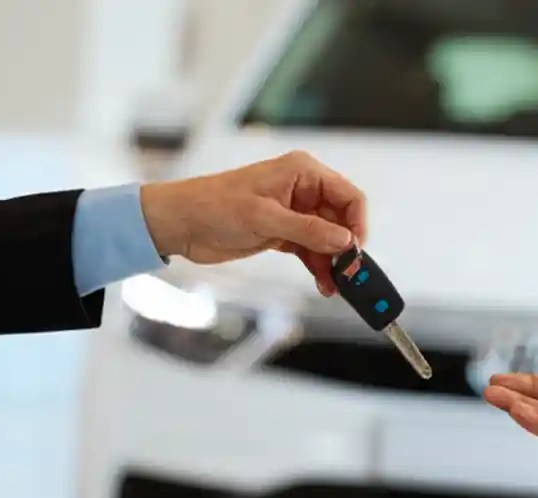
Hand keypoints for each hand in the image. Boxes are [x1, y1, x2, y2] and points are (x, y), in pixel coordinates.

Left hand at [139, 150, 365, 295]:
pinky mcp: (282, 233)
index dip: (357, 224)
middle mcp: (302, 189)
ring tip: (334, 285)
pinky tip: (323, 282)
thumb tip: (344, 241)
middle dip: (345, 248)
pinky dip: (318, 266)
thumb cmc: (214, 206)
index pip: (348, 195)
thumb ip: (309, 230)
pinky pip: (311, 250)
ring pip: (327, 239)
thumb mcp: (265, 219)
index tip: (356, 251)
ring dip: (332, 262)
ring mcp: (293, 212)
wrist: (180, 223)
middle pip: (341, 220)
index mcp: (301, 172)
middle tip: (348, 275)